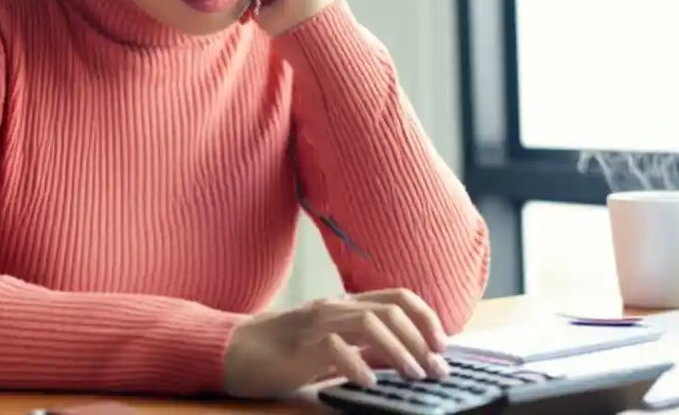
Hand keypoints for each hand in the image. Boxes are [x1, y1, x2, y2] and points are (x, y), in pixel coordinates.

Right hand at [222, 288, 451, 398]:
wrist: (235, 352)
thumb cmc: (286, 352)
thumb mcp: (334, 346)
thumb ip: (366, 346)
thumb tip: (407, 358)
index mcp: (347, 305)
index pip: (398, 296)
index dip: (427, 318)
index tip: (442, 347)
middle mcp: (336, 307)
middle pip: (391, 309)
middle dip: (421, 339)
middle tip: (435, 370)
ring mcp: (317, 323)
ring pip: (369, 322)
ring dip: (398, 350)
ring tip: (412, 376)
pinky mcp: (298, 345)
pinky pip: (334, 347)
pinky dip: (356, 364)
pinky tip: (367, 382)